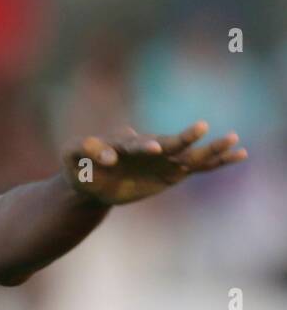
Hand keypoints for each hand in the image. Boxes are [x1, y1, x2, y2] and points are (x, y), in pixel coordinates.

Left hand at [63, 121, 247, 205]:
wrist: (92, 181)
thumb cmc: (79, 168)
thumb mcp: (70, 159)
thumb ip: (77, 151)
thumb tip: (95, 150)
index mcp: (122, 142)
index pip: (131, 143)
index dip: (138, 146)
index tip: (147, 152)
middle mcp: (146, 147)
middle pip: (167, 142)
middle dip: (182, 138)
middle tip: (200, 128)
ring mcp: (162, 158)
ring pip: (189, 153)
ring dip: (209, 147)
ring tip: (232, 138)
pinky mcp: (172, 171)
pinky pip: (199, 166)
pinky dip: (217, 161)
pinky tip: (239, 154)